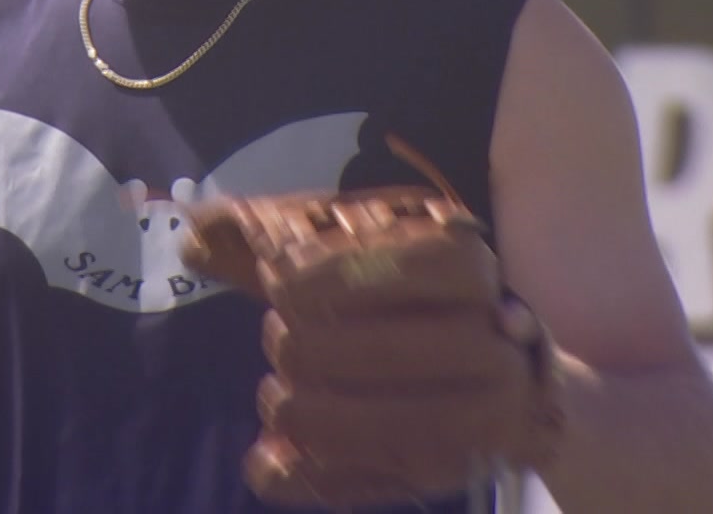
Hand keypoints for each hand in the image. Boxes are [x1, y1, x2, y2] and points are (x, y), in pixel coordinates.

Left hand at [183, 178, 563, 507]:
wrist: (518, 391)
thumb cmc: (414, 307)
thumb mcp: (360, 259)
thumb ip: (275, 240)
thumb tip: (194, 229)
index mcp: (468, 267)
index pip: (396, 262)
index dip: (321, 276)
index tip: (278, 279)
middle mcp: (492, 340)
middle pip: (381, 349)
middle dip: (306, 348)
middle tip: (279, 338)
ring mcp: (485, 416)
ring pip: (383, 425)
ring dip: (303, 414)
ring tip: (276, 395)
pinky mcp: (455, 472)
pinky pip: (373, 482)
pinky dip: (305, 478)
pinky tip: (266, 462)